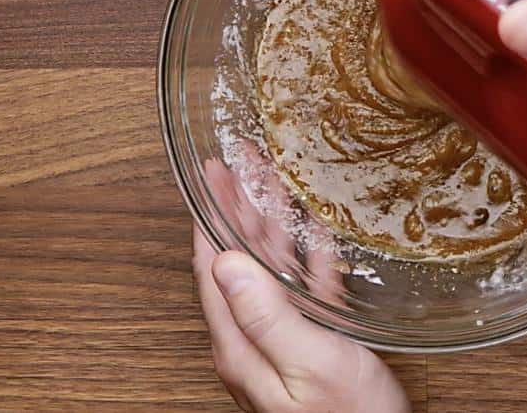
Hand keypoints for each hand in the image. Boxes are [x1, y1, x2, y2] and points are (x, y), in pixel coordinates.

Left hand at [193, 158, 407, 412]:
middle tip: (240, 162)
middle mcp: (256, 339)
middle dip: (237, 206)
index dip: (210, 214)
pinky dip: (307, 253)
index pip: (213, 265)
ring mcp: (285, 341)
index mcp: (242, 343)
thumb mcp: (309, 364)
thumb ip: (266, 314)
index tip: (210, 174)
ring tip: (269, 180)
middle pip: (238, 258)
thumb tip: (225, 262)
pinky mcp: (316, 345)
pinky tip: (313, 230)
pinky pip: (304, 287)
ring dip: (269, 221)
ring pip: (270, 267)